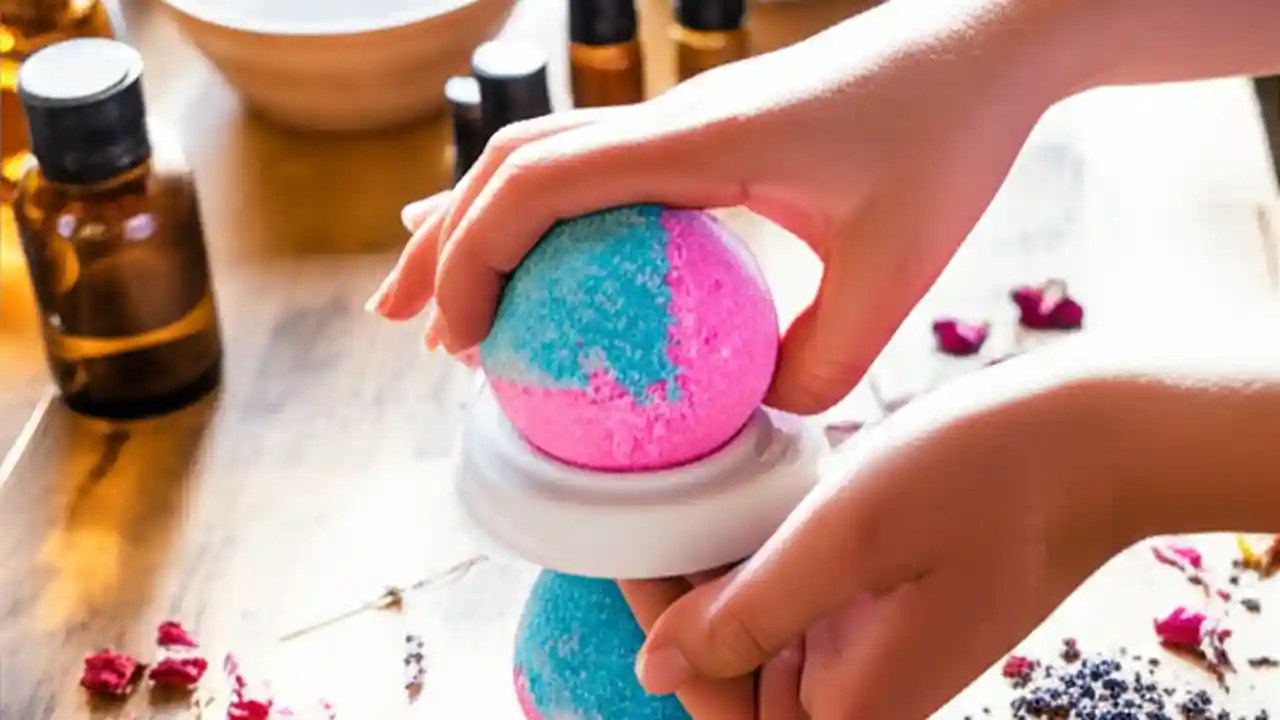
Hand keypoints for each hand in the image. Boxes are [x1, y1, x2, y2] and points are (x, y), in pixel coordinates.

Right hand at [366, 0, 1086, 413]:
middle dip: (446, 247)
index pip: (541, 184)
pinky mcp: (704, 135)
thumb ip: (822, 359)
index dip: (476, 257)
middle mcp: (672, 120)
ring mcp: (683, 122)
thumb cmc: (950, 136)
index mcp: (697, 141)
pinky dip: (540, 217)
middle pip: (513, 166)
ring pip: (542, 160)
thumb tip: (753, 413)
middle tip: (401, 325)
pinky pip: (594, 170)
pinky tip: (532, 253)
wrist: (984, 43)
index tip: (460, 342)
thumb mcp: (898, 269)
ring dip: (477, 224)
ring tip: (433, 297)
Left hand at [631, 359, 1135, 717]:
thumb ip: (748, 615)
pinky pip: (805, 598)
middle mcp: (865, 690)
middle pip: (737, 678)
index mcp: (858, 705)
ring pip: (765, 634)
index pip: (721, 709)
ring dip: (722, 576)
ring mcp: (879, 647)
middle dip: (685, 606)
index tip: (631, 553)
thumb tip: (652, 669)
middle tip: (650, 517)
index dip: (667, 643)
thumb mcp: (849, 537)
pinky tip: (747, 494)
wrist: (1098, 440)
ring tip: (686, 497)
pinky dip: (767, 554)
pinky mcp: (891, 604)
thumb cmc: (984, 478)